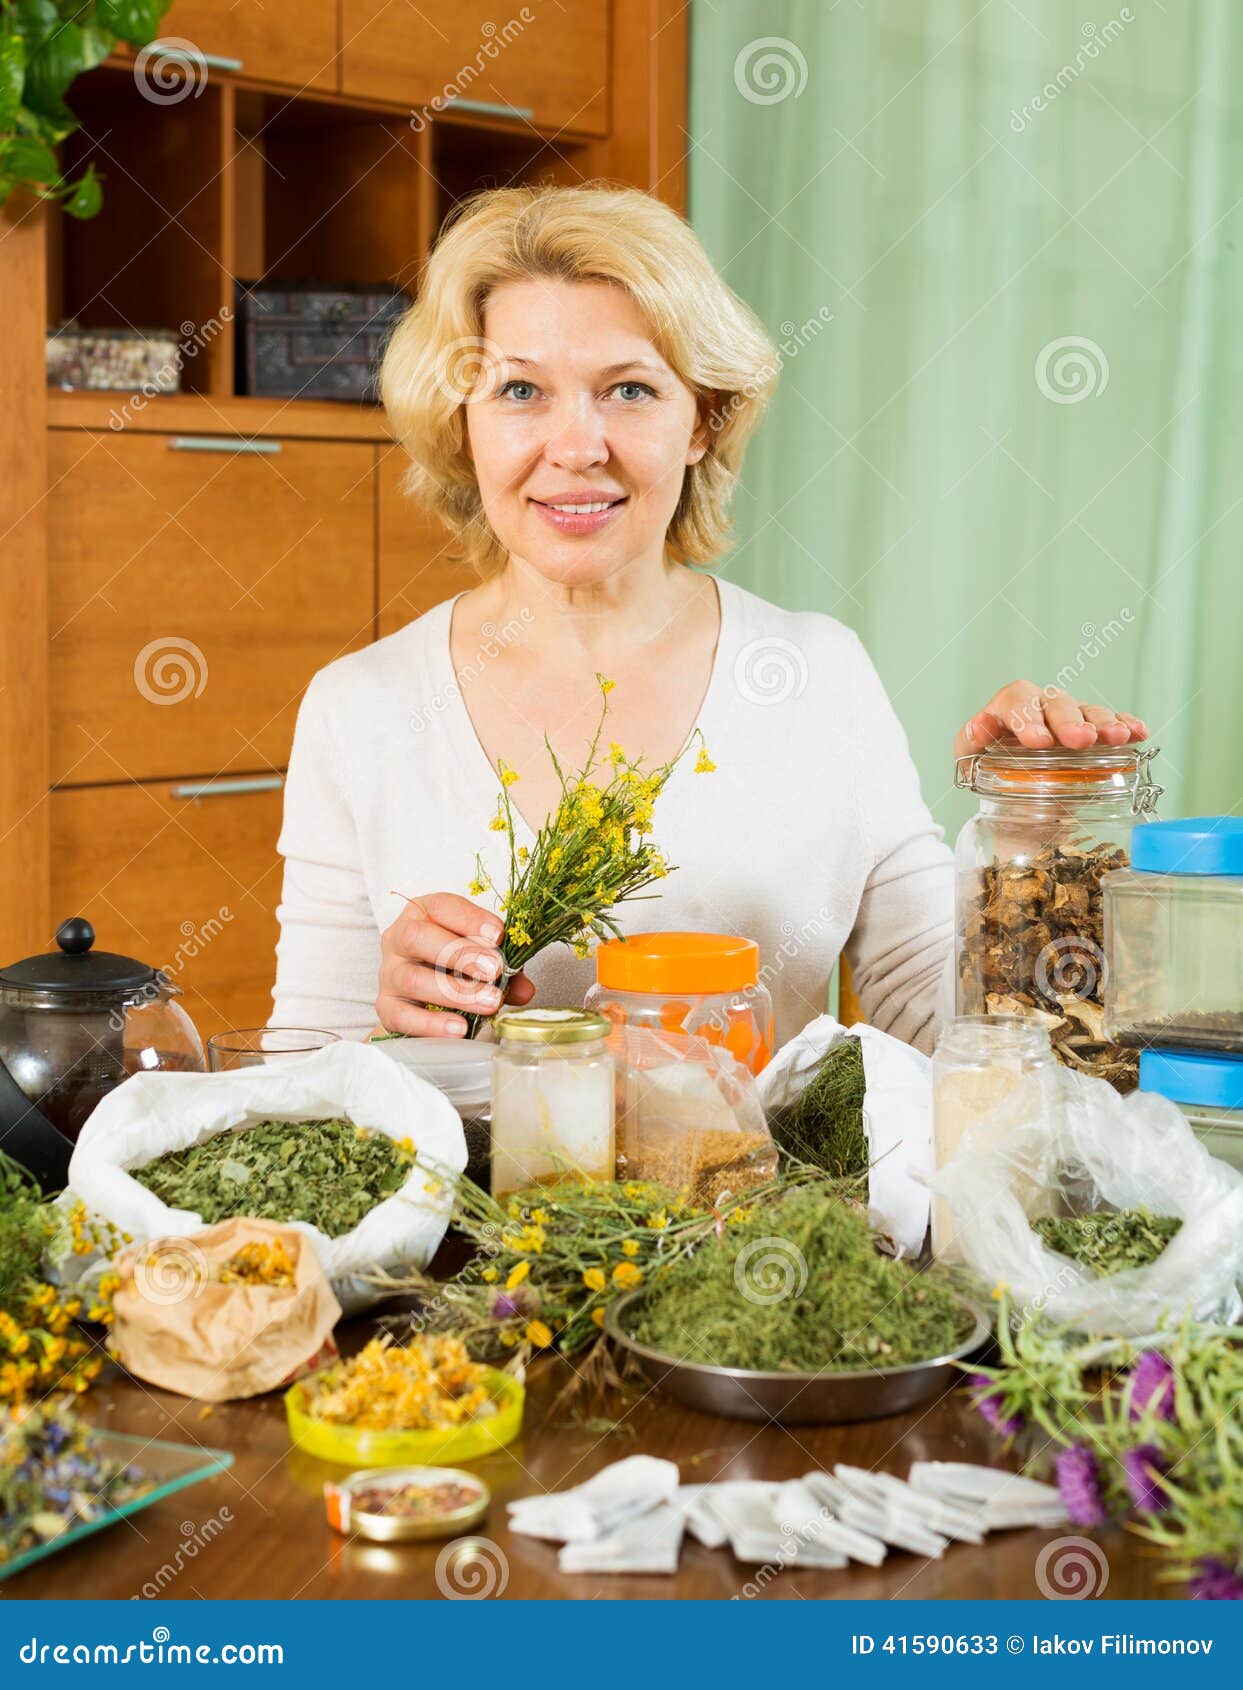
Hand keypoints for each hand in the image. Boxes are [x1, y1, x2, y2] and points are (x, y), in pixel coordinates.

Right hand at [375, 893, 534, 1037]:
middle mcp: (399, 939)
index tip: (497, 936)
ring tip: (489, 1002)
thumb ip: (504, 967)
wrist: (419, 995)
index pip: (441, 906)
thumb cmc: (451, 964)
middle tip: (494, 970)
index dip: (469, 919)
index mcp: (423, 913)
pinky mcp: (386, 1007)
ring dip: (455, 992)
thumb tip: (525, 989)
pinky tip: (459, 1027)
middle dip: (461, 954)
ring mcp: (389, 973)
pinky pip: (402, 1016)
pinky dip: (432, 1024)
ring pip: (414, 979)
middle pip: (418, 938)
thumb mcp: (479, 954)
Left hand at [953, 682, 1147, 759]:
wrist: (1014, 781)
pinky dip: (1127, 725)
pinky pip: (1114, 721)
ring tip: (1116, 738)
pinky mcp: (1095, 728)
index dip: (1028, 719)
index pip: (1017, 702)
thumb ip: (970, 740)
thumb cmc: (989, 762)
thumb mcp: (970, 755)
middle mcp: (1043, 705)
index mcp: (1009, 706)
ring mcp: (1072, 715)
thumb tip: (979, 726)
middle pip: (1058, 703)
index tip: (1038, 743)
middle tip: (1079, 740)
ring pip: (1090, 711)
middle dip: (1069, 721)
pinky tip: (1139, 734)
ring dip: (1104, 723)